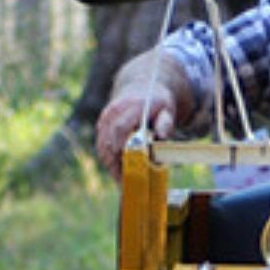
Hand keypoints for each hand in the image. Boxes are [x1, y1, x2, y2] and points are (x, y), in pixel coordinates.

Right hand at [96, 51, 186, 179]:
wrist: (142, 86)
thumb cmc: (158, 101)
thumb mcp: (168, 109)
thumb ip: (166, 122)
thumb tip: (162, 136)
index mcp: (131, 106)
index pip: (120, 129)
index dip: (123, 149)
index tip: (130, 167)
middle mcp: (114, 111)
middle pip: (109, 141)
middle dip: (117, 163)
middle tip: (127, 183)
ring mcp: (105, 118)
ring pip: (102, 145)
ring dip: (111, 165)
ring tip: (123, 182)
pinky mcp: (102, 125)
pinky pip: (101, 145)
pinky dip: (109, 160)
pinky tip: (118, 173)